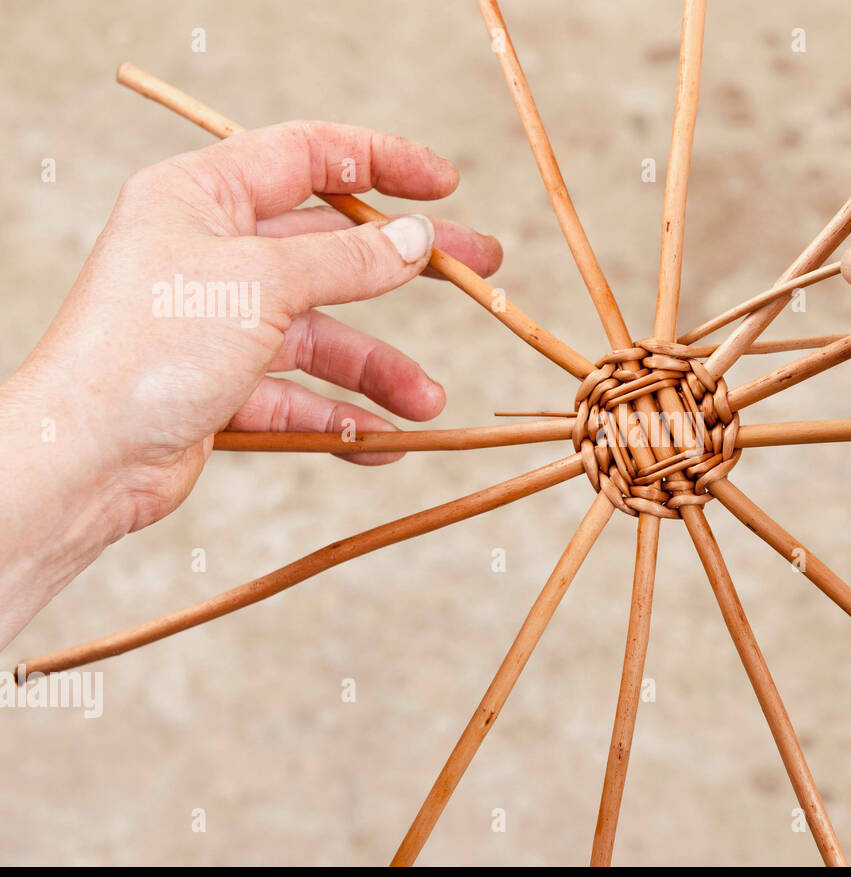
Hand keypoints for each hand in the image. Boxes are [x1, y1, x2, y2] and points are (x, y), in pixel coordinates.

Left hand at [0, 121, 500, 642]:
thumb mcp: (263, 283)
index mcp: (202, 197)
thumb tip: (416, 238)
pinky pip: (298, 393)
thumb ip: (348, 260)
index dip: (383, 163)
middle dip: (407, 269)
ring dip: (378, 371)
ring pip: (321, 335)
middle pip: (331, 250)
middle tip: (479, 271)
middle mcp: (211, 253)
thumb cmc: (151, 348)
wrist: (85, 458)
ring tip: (429, 405)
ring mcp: (218, 322)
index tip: (445, 183)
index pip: (308, 157)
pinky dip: (340, 417)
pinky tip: (382, 444)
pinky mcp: (221, 386)